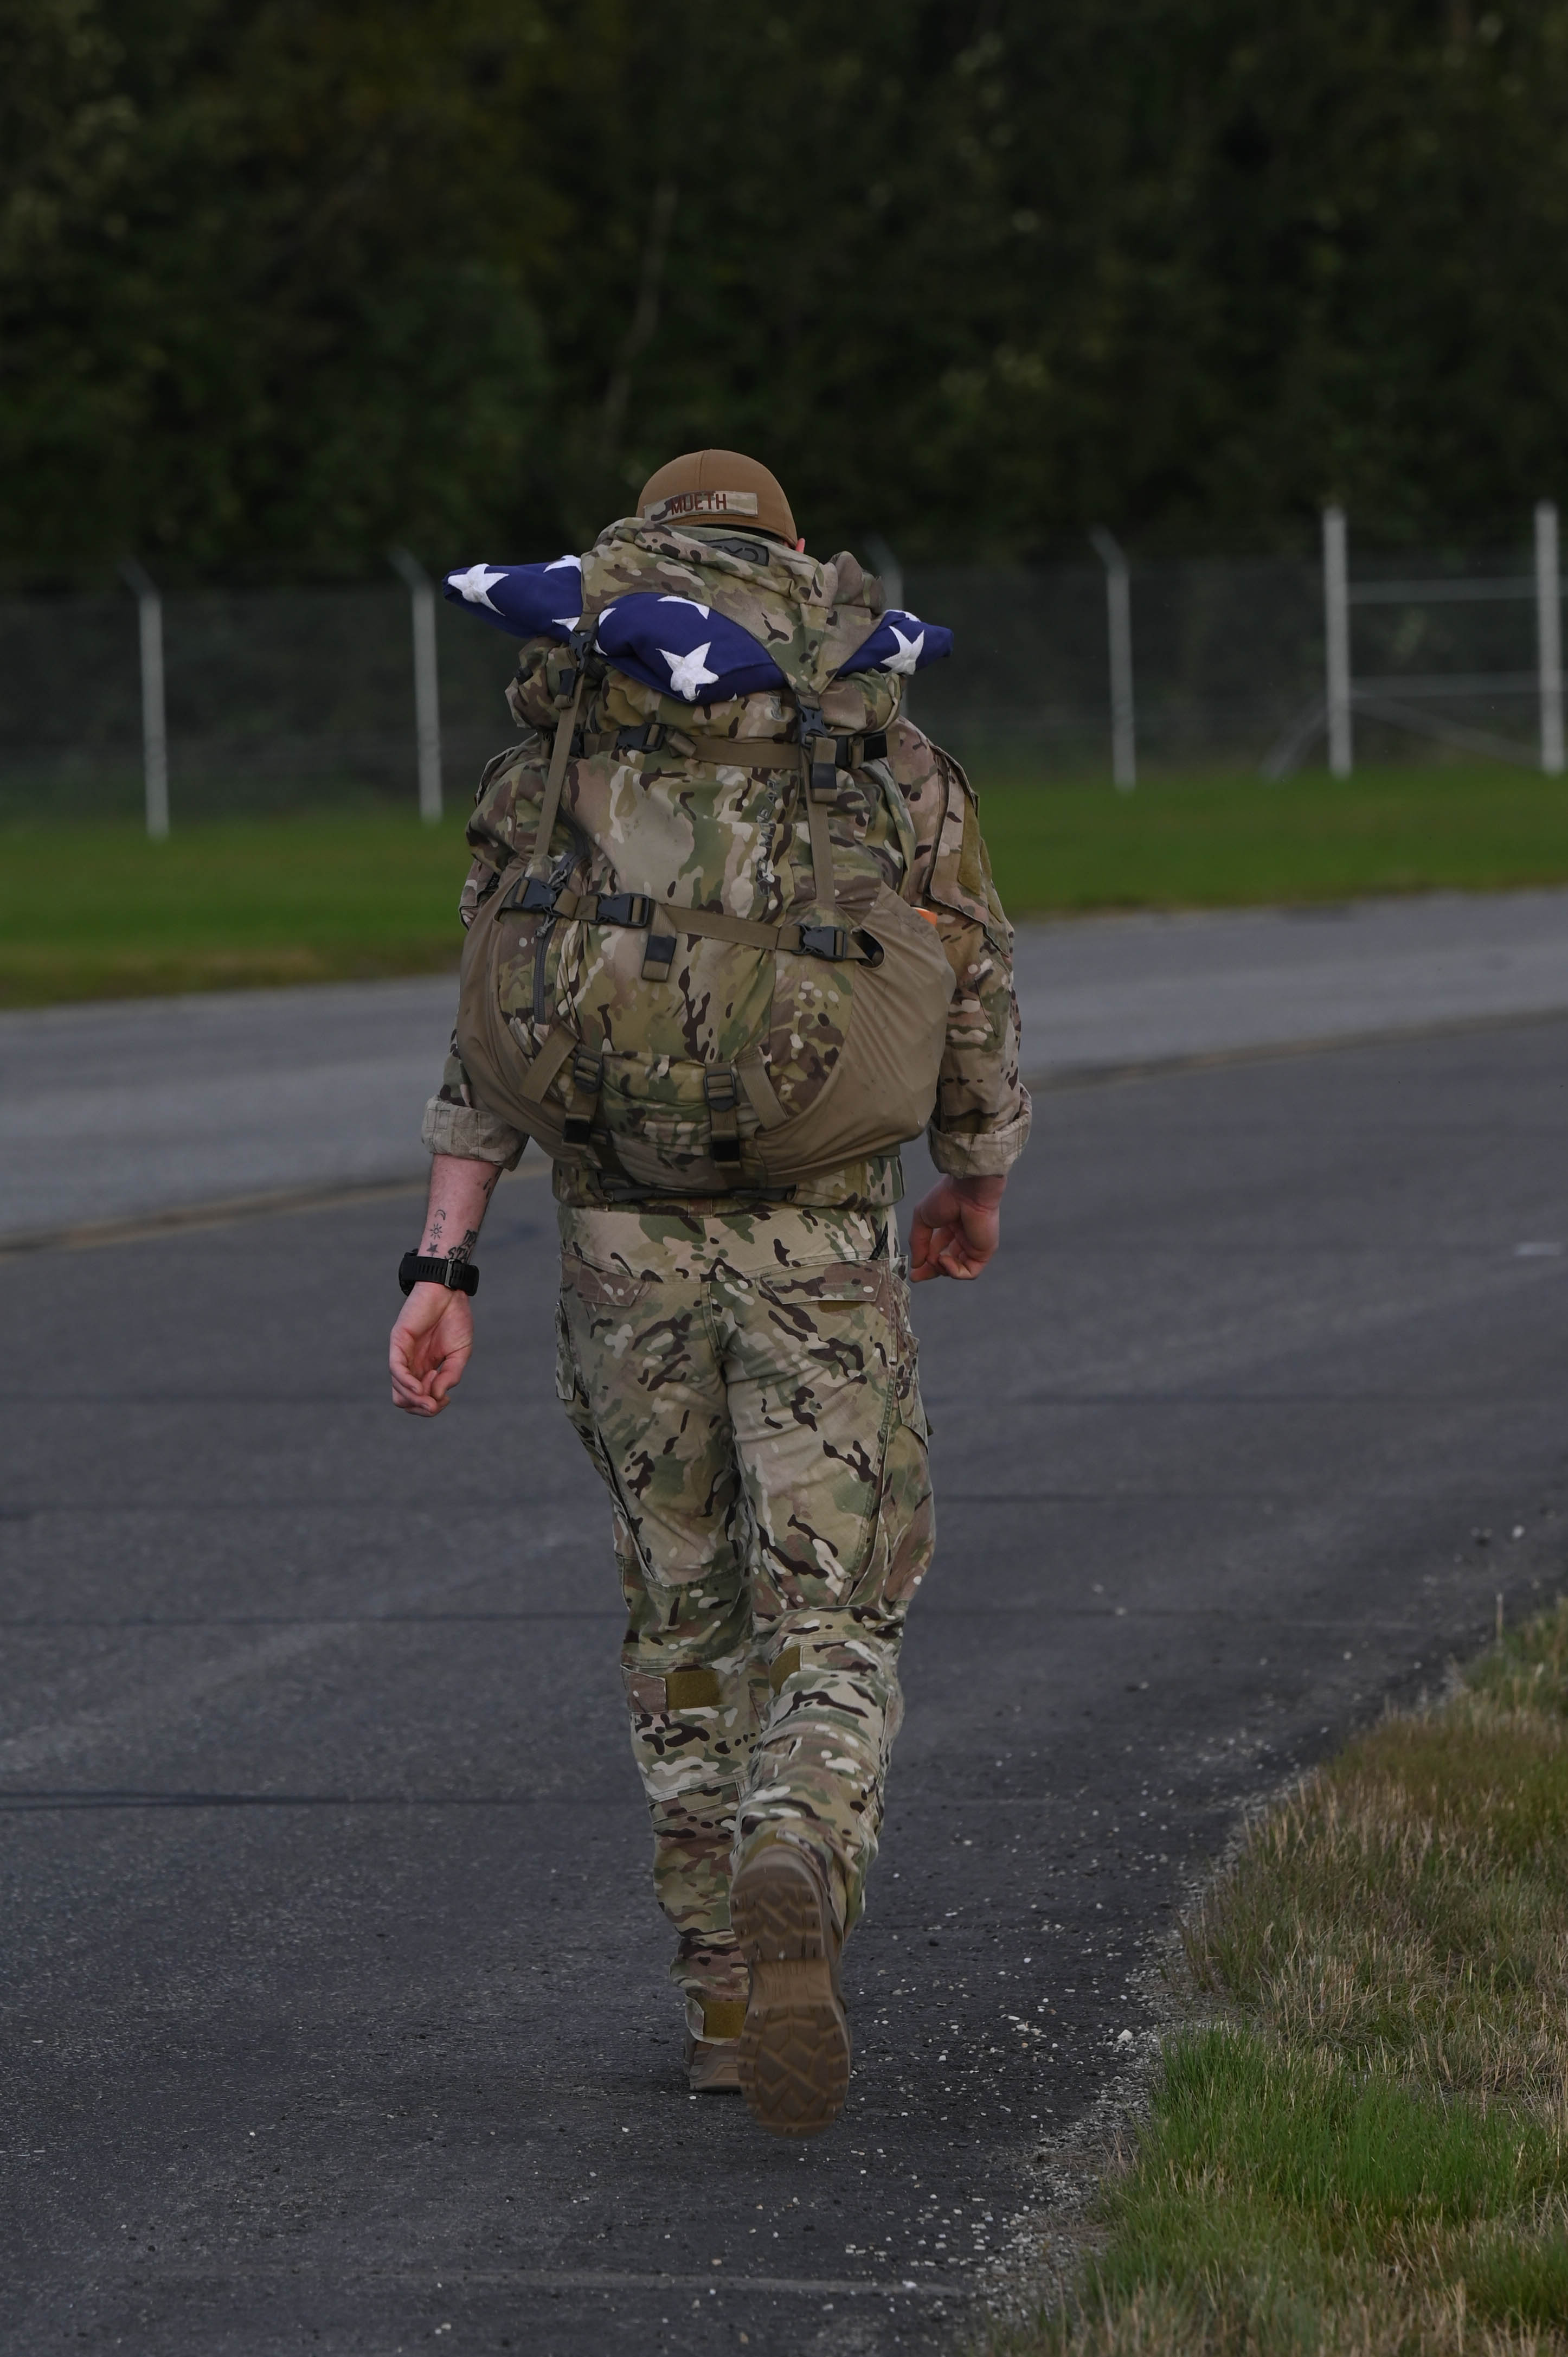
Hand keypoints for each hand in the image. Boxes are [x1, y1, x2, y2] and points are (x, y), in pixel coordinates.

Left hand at [390, 1282, 473, 1415]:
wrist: (450, 1292)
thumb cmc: (456, 1319)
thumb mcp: (460, 1354)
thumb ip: (450, 1377)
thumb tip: (436, 1397)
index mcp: (424, 1368)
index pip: (417, 1399)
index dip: (430, 1406)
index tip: (446, 1398)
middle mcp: (411, 1364)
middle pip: (403, 1400)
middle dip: (420, 1408)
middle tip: (436, 1402)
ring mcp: (402, 1354)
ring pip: (399, 1390)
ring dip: (416, 1398)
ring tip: (433, 1389)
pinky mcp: (398, 1342)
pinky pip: (396, 1369)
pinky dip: (407, 1383)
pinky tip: (419, 1388)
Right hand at [909, 1174, 1005, 1282]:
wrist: (968, 1191)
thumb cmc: (946, 1197)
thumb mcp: (922, 1219)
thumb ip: (918, 1243)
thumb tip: (915, 1264)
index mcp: (949, 1226)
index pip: (937, 1250)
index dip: (924, 1262)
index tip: (912, 1271)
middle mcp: (963, 1237)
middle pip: (946, 1262)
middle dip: (931, 1270)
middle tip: (917, 1276)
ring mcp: (974, 1245)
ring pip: (957, 1269)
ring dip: (942, 1269)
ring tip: (935, 1258)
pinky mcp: (984, 1252)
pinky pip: (970, 1271)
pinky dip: (955, 1272)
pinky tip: (944, 1260)